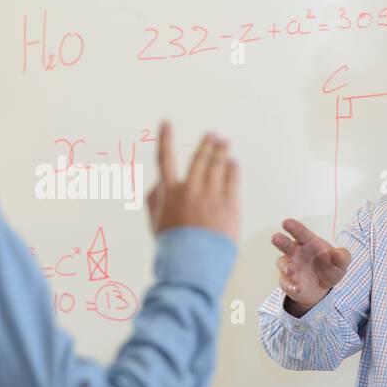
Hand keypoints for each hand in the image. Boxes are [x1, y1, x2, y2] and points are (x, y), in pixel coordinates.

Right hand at [146, 121, 238, 241]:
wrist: (194, 262)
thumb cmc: (172, 246)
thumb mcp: (155, 223)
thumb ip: (153, 200)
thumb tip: (157, 184)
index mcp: (170, 193)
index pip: (165, 160)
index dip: (165, 139)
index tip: (166, 123)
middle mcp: (191, 189)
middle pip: (199, 159)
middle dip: (206, 145)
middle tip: (212, 135)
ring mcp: (211, 195)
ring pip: (217, 166)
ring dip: (221, 151)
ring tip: (224, 143)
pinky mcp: (229, 204)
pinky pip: (231, 180)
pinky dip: (232, 169)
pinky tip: (233, 163)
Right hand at [271, 218, 350, 314]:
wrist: (324, 288)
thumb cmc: (330, 268)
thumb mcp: (342, 262)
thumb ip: (342, 256)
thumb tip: (337, 254)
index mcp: (309, 243)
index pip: (301, 233)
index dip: (294, 228)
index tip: (286, 222)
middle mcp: (296, 253)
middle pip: (286, 245)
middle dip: (280, 241)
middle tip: (276, 238)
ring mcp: (290, 266)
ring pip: (282, 263)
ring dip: (285, 266)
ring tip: (291, 270)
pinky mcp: (287, 281)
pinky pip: (285, 282)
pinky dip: (289, 285)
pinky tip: (297, 288)